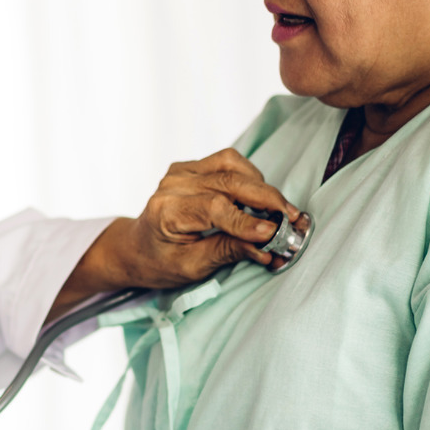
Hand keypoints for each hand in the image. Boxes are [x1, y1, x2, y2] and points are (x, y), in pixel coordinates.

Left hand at [63, 150, 302, 303]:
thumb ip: (228, 252)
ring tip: (278, 209)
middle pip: (229, 181)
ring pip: (232, 165)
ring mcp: (181, 171)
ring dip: (260, 185)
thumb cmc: (160, 261)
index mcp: (167, 210)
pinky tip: (258, 197)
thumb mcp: (192, 267)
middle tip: (293, 218)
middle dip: (266, 199)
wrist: (136, 247)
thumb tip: (266, 247)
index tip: (275, 233)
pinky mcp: (191, 167)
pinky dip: (249, 177)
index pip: (216, 208)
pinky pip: (228, 162)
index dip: (249, 220)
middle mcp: (173, 184)